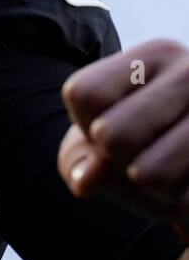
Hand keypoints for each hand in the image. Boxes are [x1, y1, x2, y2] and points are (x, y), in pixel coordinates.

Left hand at [59, 39, 188, 235]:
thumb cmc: (144, 152)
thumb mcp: (100, 146)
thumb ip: (81, 159)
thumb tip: (85, 181)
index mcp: (157, 56)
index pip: (84, 94)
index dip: (88, 125)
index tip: (118, 124)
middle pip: (112, 136)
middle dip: (119, 159)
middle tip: (149, 153)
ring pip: (149, 174)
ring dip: (154, 188)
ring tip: (175, 170)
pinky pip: (184, 200)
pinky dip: (180, 203)